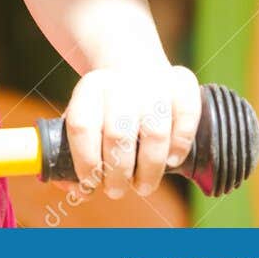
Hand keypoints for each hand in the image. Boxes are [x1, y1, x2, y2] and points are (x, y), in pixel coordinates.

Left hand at [60, 64, 200, 198]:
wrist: (133, 67)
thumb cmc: (105, 108)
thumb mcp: (82, 120)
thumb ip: (72, 154)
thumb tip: (74, 190)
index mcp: (89, 88)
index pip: (81, 126)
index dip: (85, 161)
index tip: (90, 183)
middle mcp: (121, 83)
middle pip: (118, 134)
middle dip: (117, 172)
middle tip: (116, 191)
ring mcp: (154, 83)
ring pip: (155, 133)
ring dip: (149, 169)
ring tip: (142, 187)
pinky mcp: (183, 85)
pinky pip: (186, 116)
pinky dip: (180, 144)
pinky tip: (171, 161)